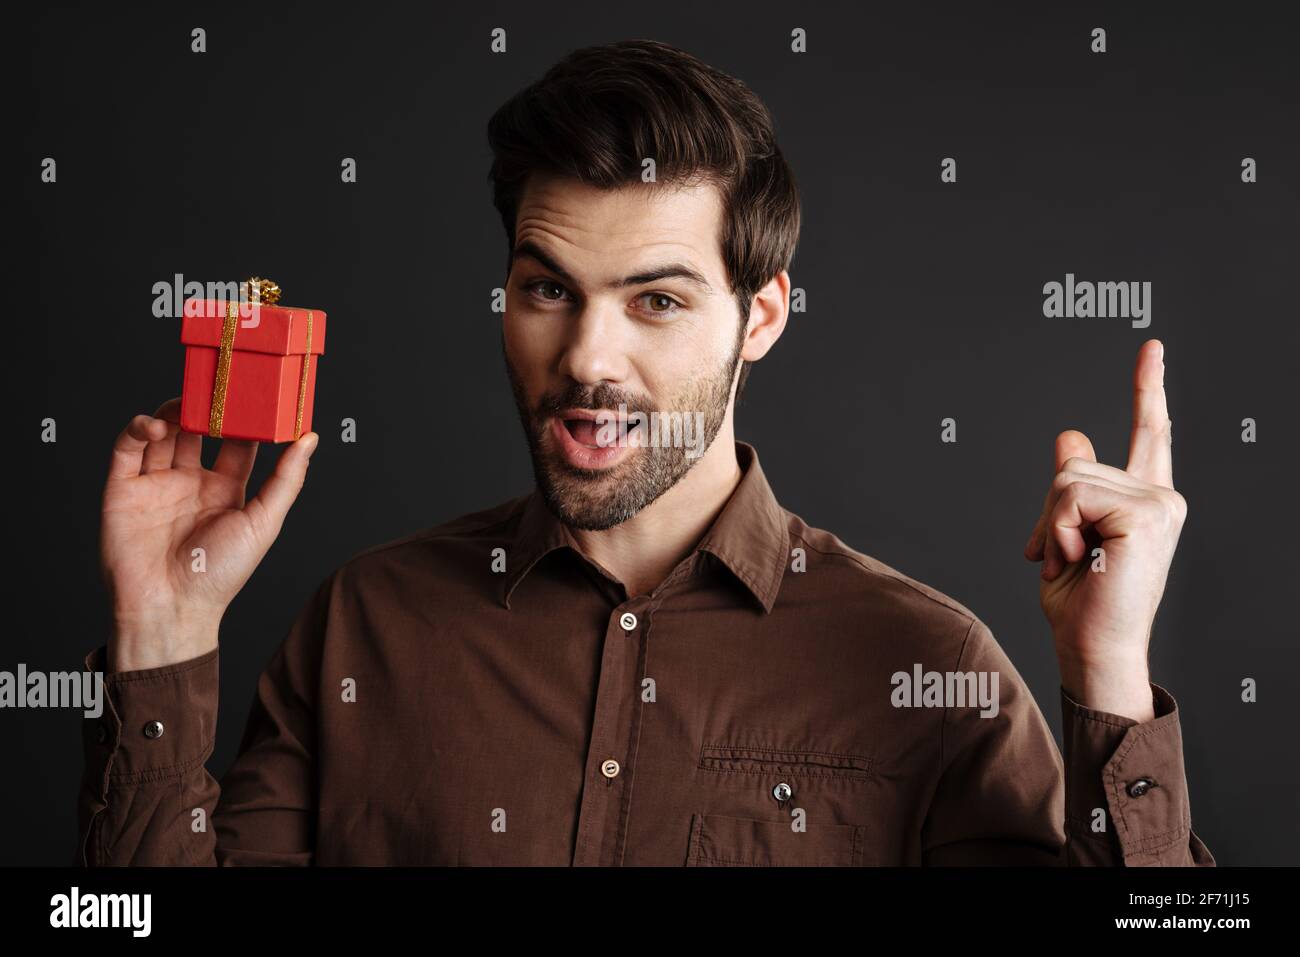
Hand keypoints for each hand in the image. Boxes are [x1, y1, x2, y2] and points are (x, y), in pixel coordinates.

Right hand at [100, 397, 317, 671]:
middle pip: (197, 431)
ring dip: (172, 412)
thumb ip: (287, 479)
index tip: (255, 392)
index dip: (244, 418)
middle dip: (205, 407)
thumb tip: (311, 437)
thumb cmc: (222, 574)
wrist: (171, 607)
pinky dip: (138, 429)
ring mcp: (156, 485)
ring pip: (162, 433)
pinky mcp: (123, 489)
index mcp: (226, 490)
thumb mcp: (264, 522)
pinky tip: (155, 424)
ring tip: (185, 402)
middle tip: (216, 384)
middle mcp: (191, 483)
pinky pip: (127, 449)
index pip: (236, 442)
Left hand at [1023, 340, 1186, 720]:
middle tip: (1061, 557)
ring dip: (1051, 524)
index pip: (1150, 432)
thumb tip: (1071, 432)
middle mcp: (1160, 496)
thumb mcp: (1067, 532)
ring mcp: (1159, 503)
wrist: (1092, 648)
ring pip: (1069, 477)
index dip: (1148, 387)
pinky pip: (1071, 494)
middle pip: (1074, 462)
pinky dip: (1058, 529)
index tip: (1152, 347)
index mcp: (1145, 499)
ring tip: (1071, 561)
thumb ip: (1073, 485)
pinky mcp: (1146, 513)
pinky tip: (1077, 559)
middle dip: (1048, 511)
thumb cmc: (1081, 602)